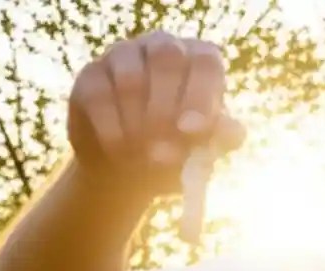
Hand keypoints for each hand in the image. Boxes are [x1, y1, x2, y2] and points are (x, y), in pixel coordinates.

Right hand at [67, 30, 246, 195]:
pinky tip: (120, 152)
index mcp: (199, 60)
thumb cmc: (178, 152)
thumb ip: (221, 139)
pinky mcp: (91, 74)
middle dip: (166, 110)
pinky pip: (100, 96)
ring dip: (138, 125)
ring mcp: (124, 55)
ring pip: (131, 78)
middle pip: (167, 58)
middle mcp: (163, 47)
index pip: (205, 61)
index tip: (191, 130)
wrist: (129, 169)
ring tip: (144, 158)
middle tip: (164, 153)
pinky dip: (112, 130)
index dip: (200, 94)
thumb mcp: (204, 150)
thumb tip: (233, 132)